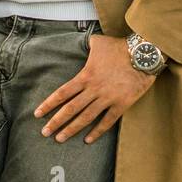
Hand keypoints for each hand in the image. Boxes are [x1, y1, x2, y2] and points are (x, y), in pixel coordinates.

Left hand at [33, 34, 156, 142]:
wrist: (144, 53)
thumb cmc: (120, 47)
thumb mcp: (98, 42)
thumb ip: (87, 46)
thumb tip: (84, 44)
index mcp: (85, 76)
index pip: (62, 93)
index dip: (48, 104)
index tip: (38, 114)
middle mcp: (94, 89)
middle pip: (70, 109)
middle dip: (56, 122)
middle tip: (44, 132)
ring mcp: (107, 98)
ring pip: (86, 117)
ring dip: (72, 129)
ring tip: (60, 138)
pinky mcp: (122, 104)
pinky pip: (107, 121)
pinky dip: (97, 131)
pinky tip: (88, 140)